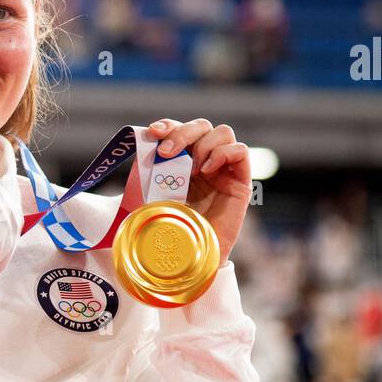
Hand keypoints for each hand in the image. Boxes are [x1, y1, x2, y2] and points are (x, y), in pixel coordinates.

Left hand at [148, 118, 250, 266]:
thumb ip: (149, 168)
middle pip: (202, 126)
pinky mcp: (241, 183)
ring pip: (223, 132)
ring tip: (192, 170)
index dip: (169, 125)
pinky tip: (207, 171)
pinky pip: (241, 152)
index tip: (153, 134)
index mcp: (183, 161)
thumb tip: (141, 139)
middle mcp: (205, 162)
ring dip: (203, 145)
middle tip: (167, 153)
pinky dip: (222, 154)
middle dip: (183, 133)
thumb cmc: (168, 228)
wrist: (187, 256)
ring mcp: (224, 171)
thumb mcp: (150, 193)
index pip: (181, 129)